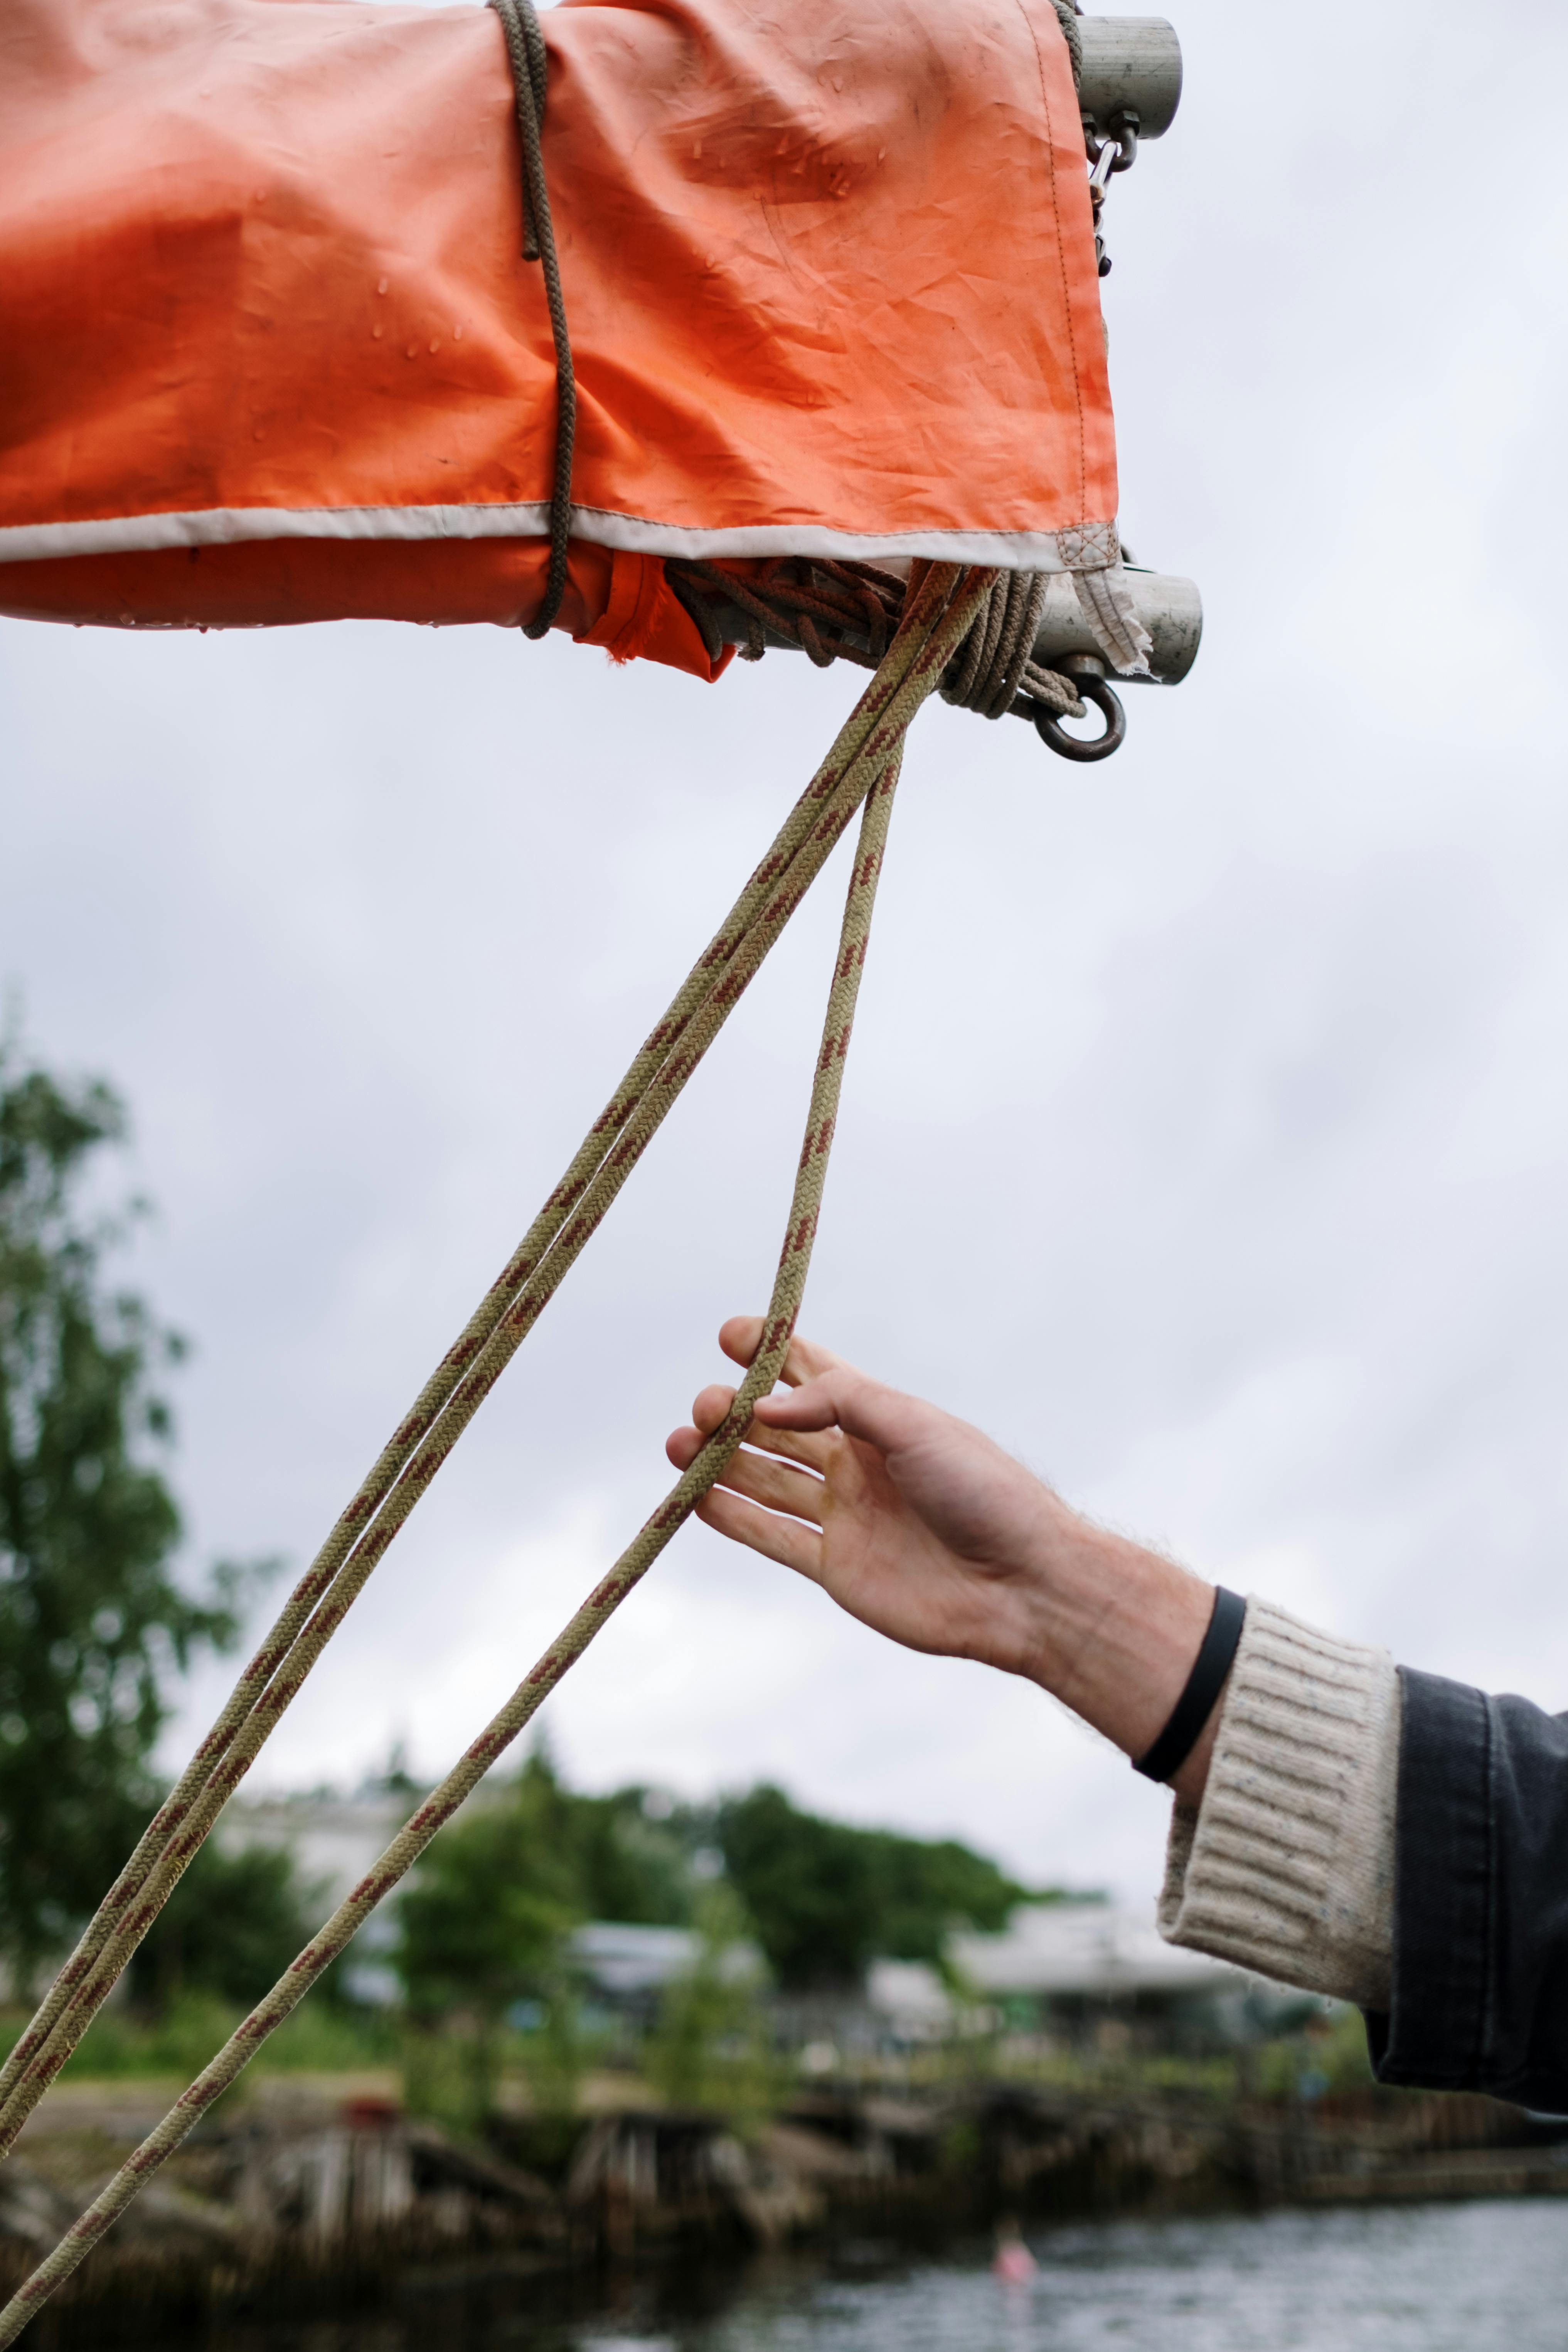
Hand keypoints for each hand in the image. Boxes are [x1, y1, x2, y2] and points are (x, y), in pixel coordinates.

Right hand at [666, 1317, 1223, 1801]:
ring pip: (764, 1480)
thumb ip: (841, 1402)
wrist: (1022, 1584)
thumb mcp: (913, 1423)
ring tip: (679, 1443)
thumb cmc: (984, 1490)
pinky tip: (694, 1497)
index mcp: (881, 1419)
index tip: (729, 1333)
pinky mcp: (836, 1567)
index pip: (813, 1373)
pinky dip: (731, 1517)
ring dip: (718, 1461)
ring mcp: (845, 1516)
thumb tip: (767, 1405)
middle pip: (777, 1428)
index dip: (771, 1352)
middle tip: (707, 1405)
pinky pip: (771, 1536)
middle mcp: (857, 1463)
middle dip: (733, 1411)